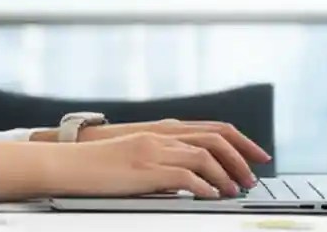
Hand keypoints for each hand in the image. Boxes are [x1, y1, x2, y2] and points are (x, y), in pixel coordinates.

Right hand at [46, 131, 251, 198]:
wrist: (69, 161)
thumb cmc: (98, 164)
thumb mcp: (135, 156)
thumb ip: (163, 160)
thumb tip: (189, 178)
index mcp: (161, 131)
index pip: (212, 129)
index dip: (240, 142)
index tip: (257, 156)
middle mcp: (161, 136)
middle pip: (215, 138)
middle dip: (241, 158)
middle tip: (253, 178)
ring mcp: (153, 151)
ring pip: (204, 156)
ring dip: (225, 175)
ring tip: (233, 191)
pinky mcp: (145, 169)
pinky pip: (185, 176)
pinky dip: (203, 187)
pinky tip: (210, 197)